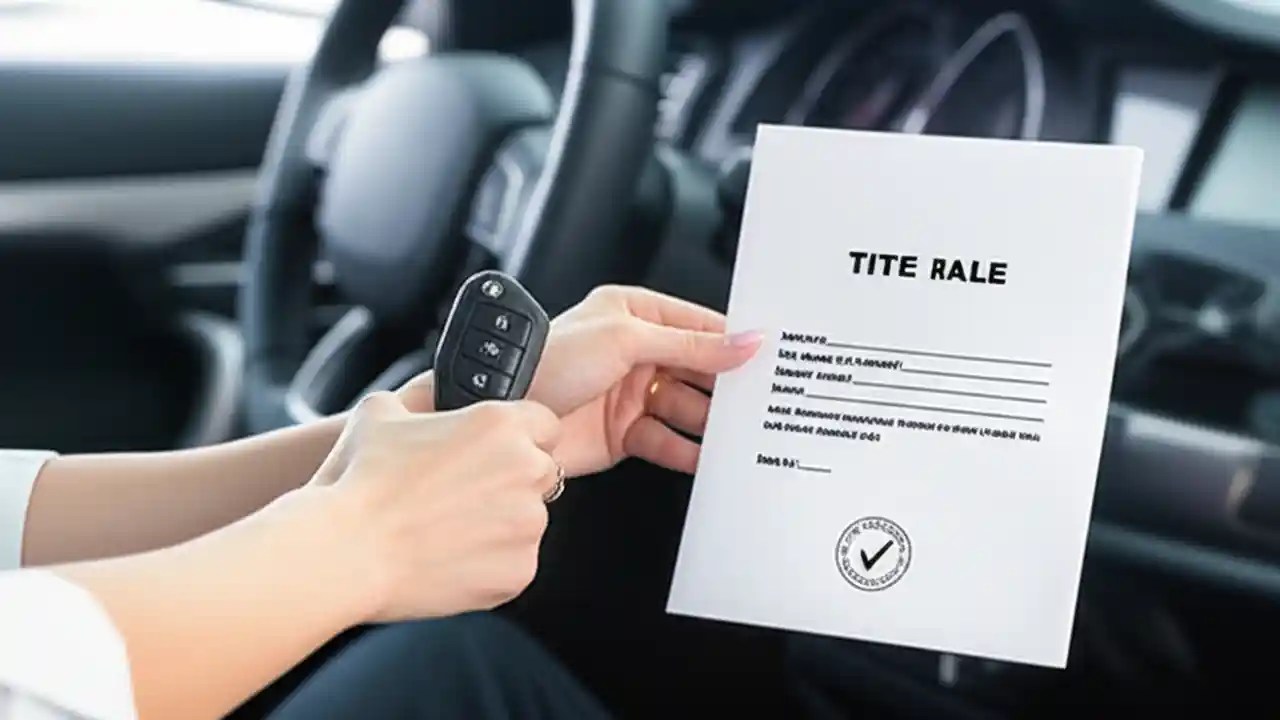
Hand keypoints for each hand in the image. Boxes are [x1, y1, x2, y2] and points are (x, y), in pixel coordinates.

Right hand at [311, 392, 560, 621]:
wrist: (346, 551)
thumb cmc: (360, 482)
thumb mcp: (382, 413)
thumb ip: (421, 403)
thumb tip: (423, 405)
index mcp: (502, 426)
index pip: (544, 424)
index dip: (519, 438)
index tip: (494, 453)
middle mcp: (526, 470)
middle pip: (541, 472)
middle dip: (511, 482)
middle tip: (461, 496)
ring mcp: (527, 525)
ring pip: (527, 521)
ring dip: (500, 525)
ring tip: (446, 531)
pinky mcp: (519, 572)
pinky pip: (514, 564)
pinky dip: (489, 565)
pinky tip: (448, 559)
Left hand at [402, 286, 761, 477]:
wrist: (506, 411)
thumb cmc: (548, 362)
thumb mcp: (627, 340)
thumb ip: (692, 344)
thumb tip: (744, 341)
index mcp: (634, 314)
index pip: (700, 325)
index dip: (734, 342)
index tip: (770, 357)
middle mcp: (634, 352)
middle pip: (698, 370)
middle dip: (727, 386)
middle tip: (763, 400)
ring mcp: (629, 394)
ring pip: (686, 408)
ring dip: (711, 421)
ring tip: (741, 433)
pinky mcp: (623, 433)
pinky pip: (667, 441)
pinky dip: (688, 450)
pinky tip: (708, 457)